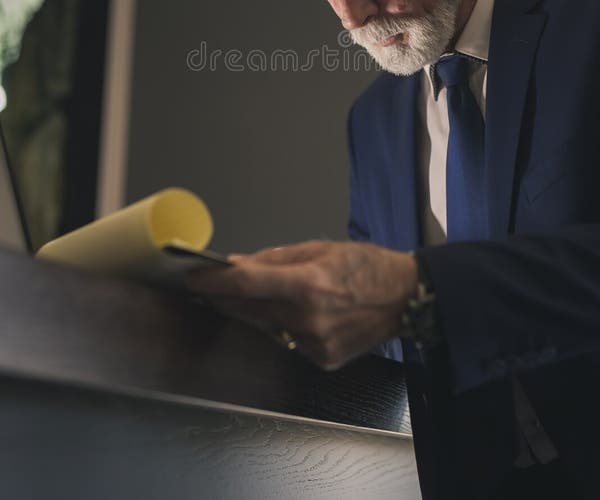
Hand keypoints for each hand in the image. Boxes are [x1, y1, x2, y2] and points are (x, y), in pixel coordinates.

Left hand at [186, 241, 417, 369]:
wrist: (404, 297)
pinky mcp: (322, 360)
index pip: (245, 284)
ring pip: (268, 328)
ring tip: (273, 295)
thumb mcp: (318, 248)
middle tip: (212, 288)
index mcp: (306, 283)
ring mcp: (314, 344)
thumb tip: (236, 265)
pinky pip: (289, 341)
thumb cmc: (363, 265)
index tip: (192, 278)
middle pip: (249, 310)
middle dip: (227, 299)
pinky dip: (287, 327)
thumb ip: (273, 258)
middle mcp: (307, 318)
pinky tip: (304, 315)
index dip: (214, 282)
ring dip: (260, 312)